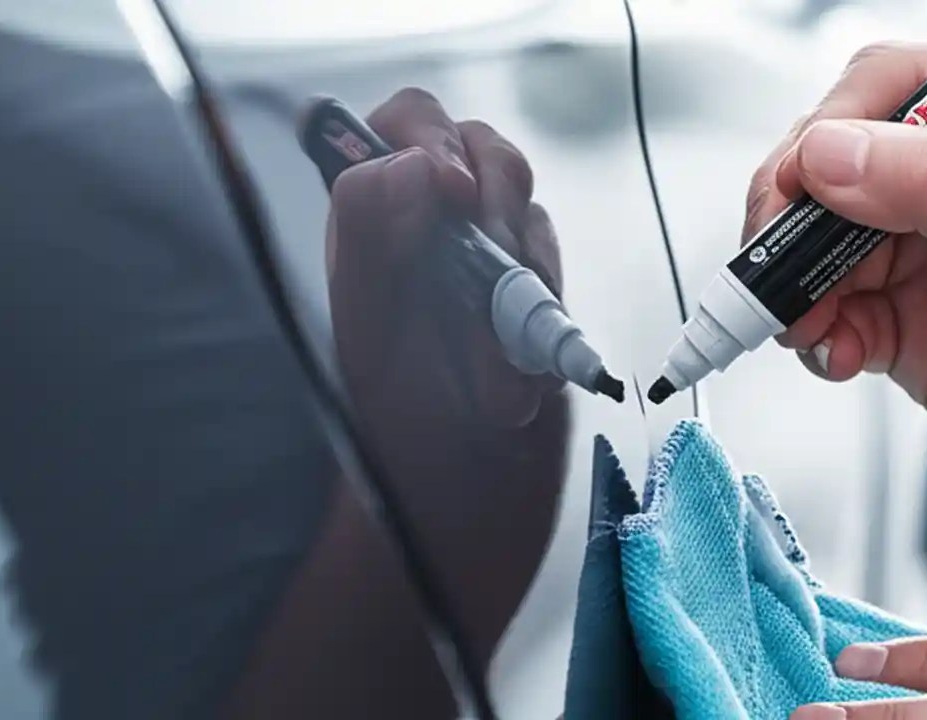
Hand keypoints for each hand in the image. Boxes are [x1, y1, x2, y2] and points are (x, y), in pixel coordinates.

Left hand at [326, 88, 568, 659]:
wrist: (462, 518)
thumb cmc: (403, 441)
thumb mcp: (372, 335)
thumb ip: (372, 234)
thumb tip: (413, 159)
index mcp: (371, 229)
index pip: (397, 126)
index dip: (432, 137)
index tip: (456, 196)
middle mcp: (426, 235)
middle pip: (479, 152)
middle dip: (498, 218)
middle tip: (492, 288)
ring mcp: (483, 266)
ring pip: (526, 213)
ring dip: (525, 289)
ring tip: (498, 373)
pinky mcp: (530, 300)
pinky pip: (554, 267)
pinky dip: (549, 318)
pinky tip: (522, 379)